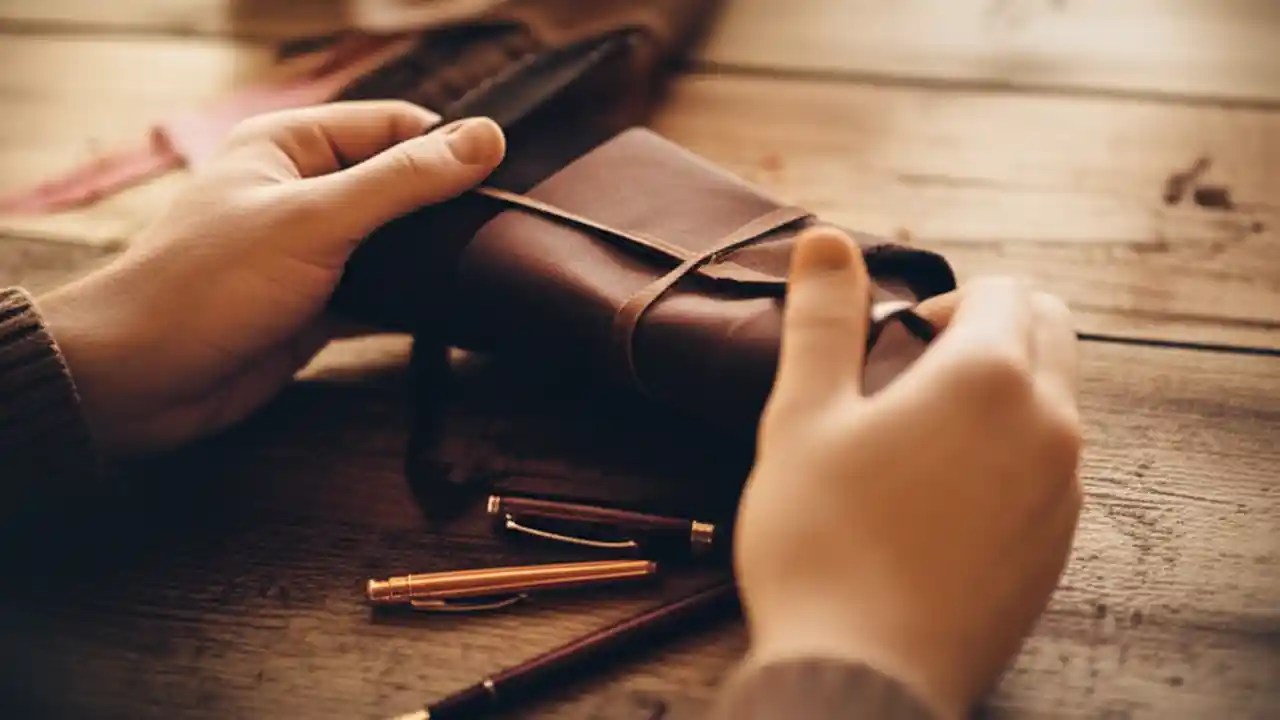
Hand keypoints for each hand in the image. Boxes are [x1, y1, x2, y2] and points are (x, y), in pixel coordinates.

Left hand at [38, 101, 505, 453]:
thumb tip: (486, 139)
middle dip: (444, 207)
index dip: (446, 147)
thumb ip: (404, 181)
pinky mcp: (317, 306)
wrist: (143, 381)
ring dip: (429, 258)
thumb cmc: (209, 285)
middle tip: (498, 231)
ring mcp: (310, 252)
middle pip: (397, 185)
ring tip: (484, 269)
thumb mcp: (316, 220)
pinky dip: (412, 301)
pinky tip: (449, 310)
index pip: (391, 126)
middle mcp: (301, 192)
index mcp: (290, 145)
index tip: (500, 178)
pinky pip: (381, 294)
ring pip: (393, 244)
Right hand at [734, 229, 1081, 717]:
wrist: (858, 676)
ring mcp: (1063, 492)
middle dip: (991, 330)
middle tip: (913, 375)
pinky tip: (940, 501)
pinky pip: (1052, 469)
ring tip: (920, 441)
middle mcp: (1049, 426)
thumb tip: (828, 240)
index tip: (895, 342)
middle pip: (1049, 333)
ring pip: (1056, 402)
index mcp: (990, 378)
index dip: (946, 302)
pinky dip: (1011, 455)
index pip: (1005, 290)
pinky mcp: (1057, 546)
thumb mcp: (802, 416)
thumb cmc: (819, 542)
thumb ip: (823, 320)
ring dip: (1002, 393)